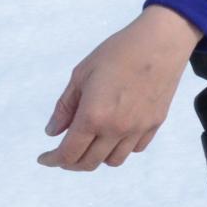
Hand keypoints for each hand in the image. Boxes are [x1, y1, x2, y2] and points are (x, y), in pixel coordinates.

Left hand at [38, 6, 201, 171]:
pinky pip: (135, 148)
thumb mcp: (81, 74)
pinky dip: (121, 148)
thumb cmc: (118, 52)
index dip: (53, 160)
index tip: (45, 158)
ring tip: (90, 144)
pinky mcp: (155, 124)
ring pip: (114, 160)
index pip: (69, 153)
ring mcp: (138, 128)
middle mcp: (116, 128)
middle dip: (71, 162)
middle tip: (63, 153)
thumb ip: (65, 107)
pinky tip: (114, 134)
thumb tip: (53, 131)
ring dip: (97, 157)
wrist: (161, 43)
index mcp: (93, 116)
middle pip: (89, 162)